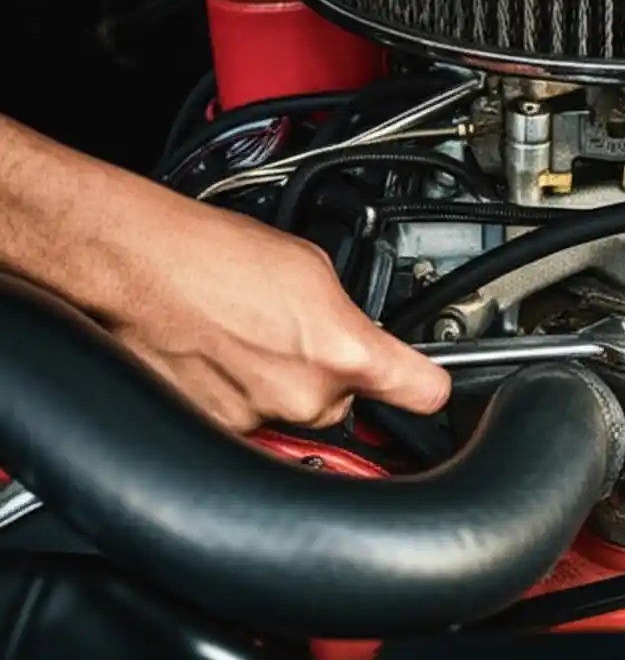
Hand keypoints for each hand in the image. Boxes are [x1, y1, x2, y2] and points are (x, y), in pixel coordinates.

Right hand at [108, 203, 450, 433]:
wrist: (132, 264)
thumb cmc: (208, 254)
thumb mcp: (311, 267)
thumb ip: (351, 317)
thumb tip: (364, 336)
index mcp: (344, 353)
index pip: (425, 393)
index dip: (428, 387)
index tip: (426, 385)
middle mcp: (306, 398)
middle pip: (348, 406)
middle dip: (331, 379)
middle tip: (293, 338)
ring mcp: (259, 421)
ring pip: (296, 414)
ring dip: (281, 386)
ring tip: (246, 338)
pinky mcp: (218, 433)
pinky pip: (250, 422)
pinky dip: (241, 396)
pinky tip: (220, 355)